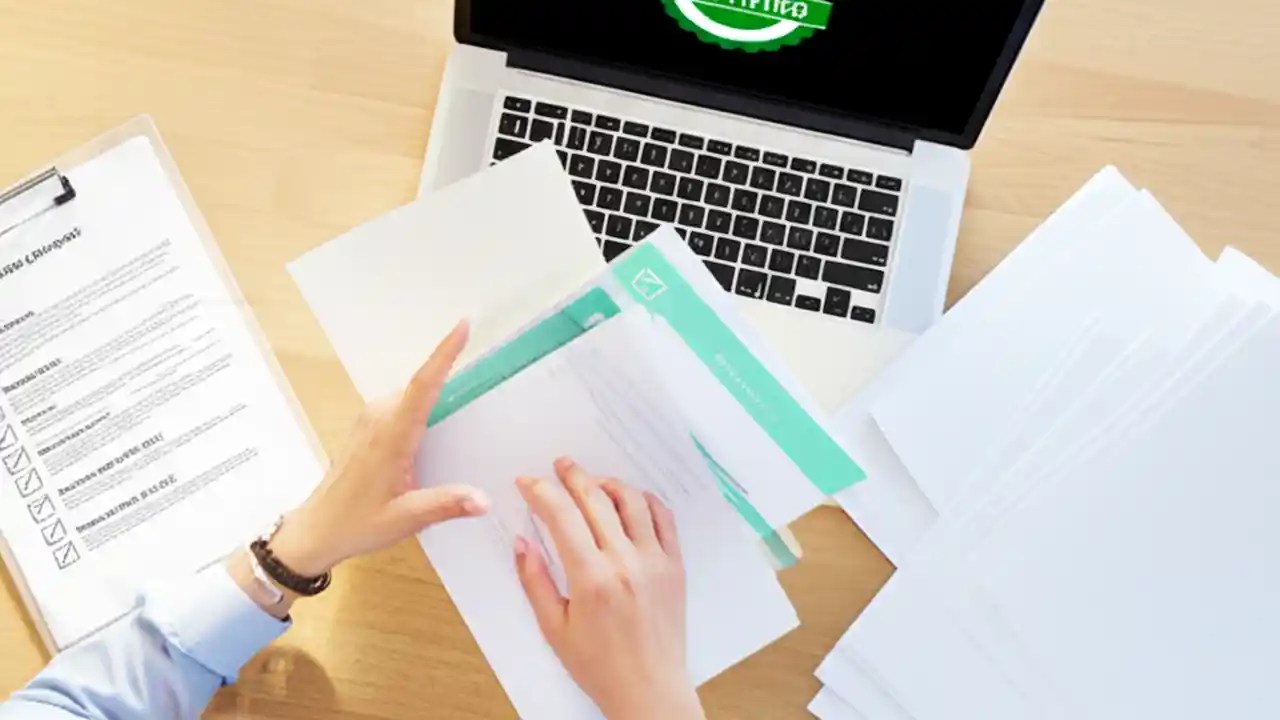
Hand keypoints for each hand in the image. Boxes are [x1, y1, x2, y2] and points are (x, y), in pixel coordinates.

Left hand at [232, 321, 488, 616]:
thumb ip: (445, 505)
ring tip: (469, 404)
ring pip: (411, 397)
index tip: (462, 326)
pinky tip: (437, 431)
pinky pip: (401, 407)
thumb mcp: (405, 519)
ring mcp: (369, 421)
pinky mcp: (366, 429)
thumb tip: (485, 500)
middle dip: (452, 376)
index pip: (423, 386)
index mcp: (391, 436)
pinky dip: (422, 409)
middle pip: (422, 387)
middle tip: (489, 379)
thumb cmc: (357, 523)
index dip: (444, 354)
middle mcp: (379, 419)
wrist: (315, 531)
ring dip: (436, 397)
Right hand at [514, 458, 704, 719]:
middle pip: (596, 499)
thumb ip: (535, 581)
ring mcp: (655, 562)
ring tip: (592, 481)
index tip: (528, 482)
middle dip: (573, 476)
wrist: (649, 689)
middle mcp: (626, 564)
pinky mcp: (676, 566)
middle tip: (560, 465)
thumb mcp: (554, 628)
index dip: (541, 492)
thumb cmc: (599, 665)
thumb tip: (521, 540)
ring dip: (608, 483)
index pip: (562, 516)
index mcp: (591, 579)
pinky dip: (645, 501)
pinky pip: (664, 518)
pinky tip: (630, 499)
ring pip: (632, 501)